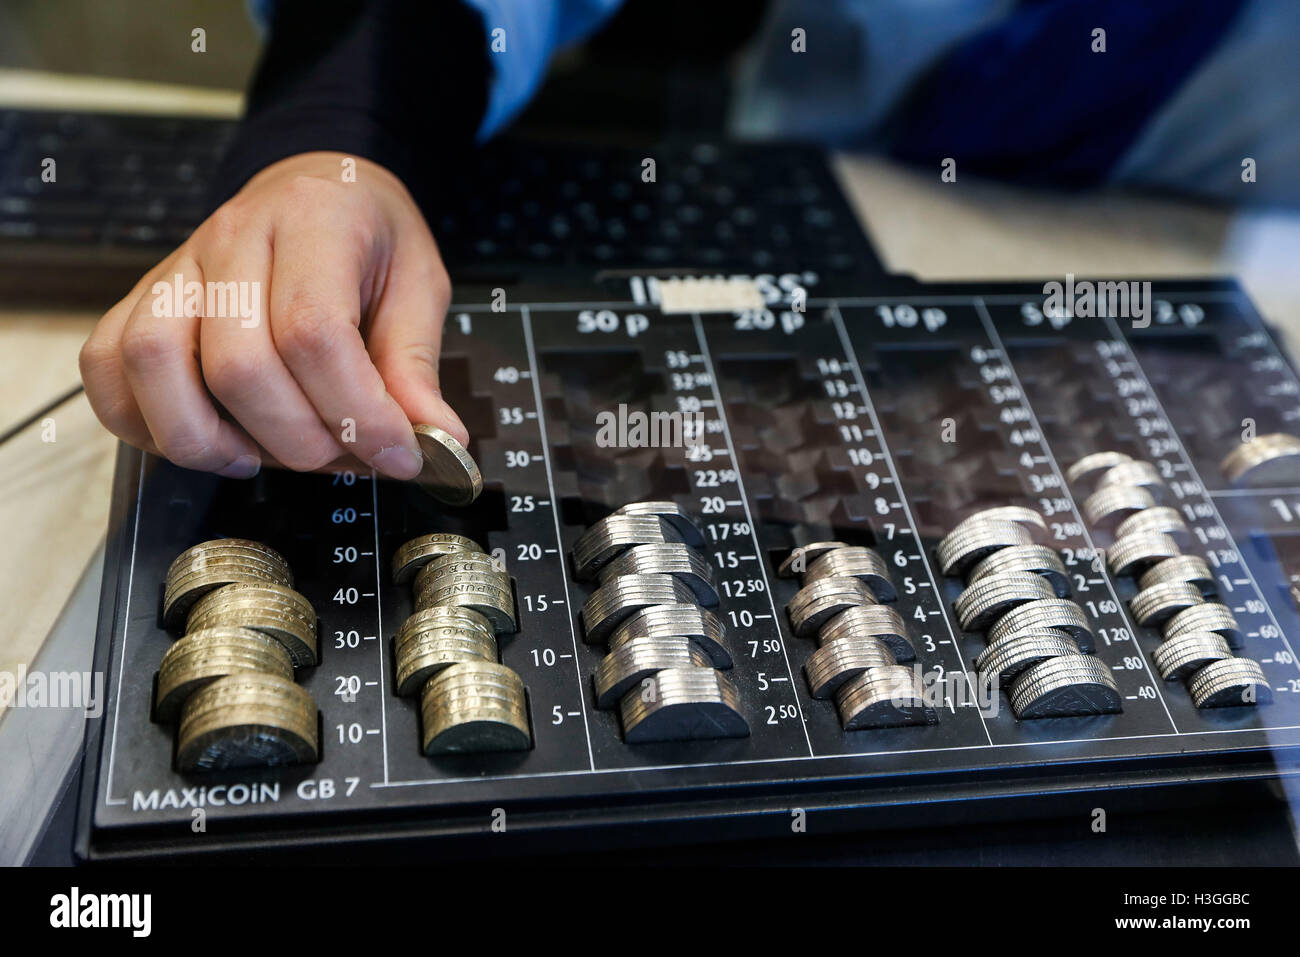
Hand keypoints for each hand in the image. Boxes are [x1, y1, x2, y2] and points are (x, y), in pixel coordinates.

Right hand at [79, 151, 466, 479]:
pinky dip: (144, 423)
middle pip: (238, 365)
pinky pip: (107, 366)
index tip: (397, 453)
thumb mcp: (420, 286)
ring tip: (264, 454)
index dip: (356, 412)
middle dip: (297, 439)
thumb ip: (417, 364)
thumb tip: (437, 438)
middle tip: (340, 454)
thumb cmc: (369, 236)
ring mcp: (176, 267)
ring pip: (153, 363)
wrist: (319, 184)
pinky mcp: (141, 298)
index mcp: (313, 222)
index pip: (313, 332)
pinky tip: (208, 437)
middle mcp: (233, 237)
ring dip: (210, 439)